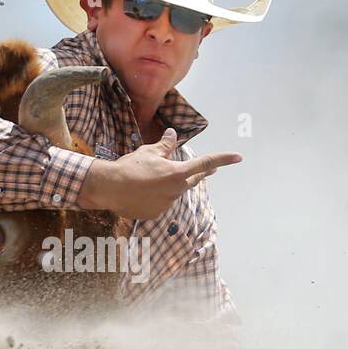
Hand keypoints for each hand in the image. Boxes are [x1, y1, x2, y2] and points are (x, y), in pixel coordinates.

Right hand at [76, 128, 241, 219]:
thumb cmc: (129, 167)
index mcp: (177, 173)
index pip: (205, 164)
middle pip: (192, 180)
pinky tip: (141, 191)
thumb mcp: (149, 152)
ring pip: (174, 191)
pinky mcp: (155, 214)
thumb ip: (165, 146)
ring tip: (148, 177)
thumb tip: (173, 134)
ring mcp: (166, 205)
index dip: (223, 159)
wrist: (109, 188)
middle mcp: (176, 191)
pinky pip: (161, 202)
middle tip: (209, 169)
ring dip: (169, 184)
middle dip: (199, 173)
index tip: (238, 157)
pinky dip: (156, 196)